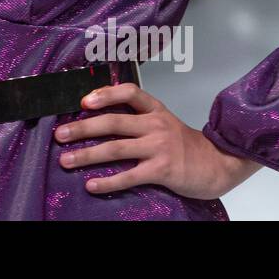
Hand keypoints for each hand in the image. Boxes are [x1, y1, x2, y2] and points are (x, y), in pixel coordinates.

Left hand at [53, 83, 258, 198]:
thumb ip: (138, 118)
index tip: (83, 101)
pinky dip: (108, 181)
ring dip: (87, 155)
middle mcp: (156, 125)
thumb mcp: (164, 122)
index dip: (105, 94)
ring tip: (66, 160)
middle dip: (83, 127)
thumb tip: (99, 119)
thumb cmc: (185, 145)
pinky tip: (92, 185)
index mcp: (156, 110)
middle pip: (113, 122)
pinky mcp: (162, 170)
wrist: (218, 165)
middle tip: (60, 134)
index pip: (129, 93)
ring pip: (116, 148)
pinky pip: (129, 175)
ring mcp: (159, 147)